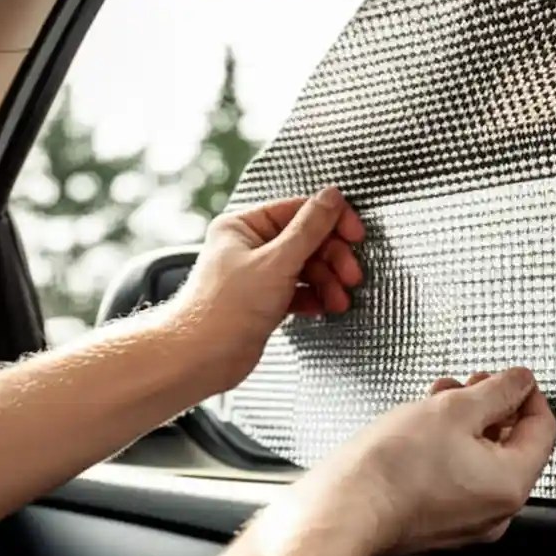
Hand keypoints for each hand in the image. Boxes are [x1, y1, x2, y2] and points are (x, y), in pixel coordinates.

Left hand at [168, 187, 364, 395]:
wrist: (201, 358)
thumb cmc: (224, 309)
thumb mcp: (277, 262)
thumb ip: (309, 229)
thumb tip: (332, 197)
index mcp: (243, 226)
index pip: (298, 211)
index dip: (331, 221)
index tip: (355, 235)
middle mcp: (249, 247)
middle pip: (306, 241)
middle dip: (332, 259)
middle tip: (350, 275)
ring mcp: (257, 275)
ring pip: (305, 268)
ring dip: (327, 282)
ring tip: (339, 299)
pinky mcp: (264, 302)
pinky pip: (298, 291)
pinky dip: (314, 298)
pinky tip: (324, 307)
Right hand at [303, 367, 555, 555]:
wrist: (342, 511)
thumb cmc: (390, 470)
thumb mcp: (453, 409)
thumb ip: (498, 391)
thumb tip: (520, 382)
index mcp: (511, 485)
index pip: (543, 430)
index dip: (528, 394)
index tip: (512, 378)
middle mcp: (495, 512)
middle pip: (512, 446)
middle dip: (491, 407)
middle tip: (469, 384)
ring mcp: (465, 522)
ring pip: (480, 462)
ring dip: (465, 425)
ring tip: (436, 402)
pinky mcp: (436, 524)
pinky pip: (456, 480)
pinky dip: (448, 451)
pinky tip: (421, 431)